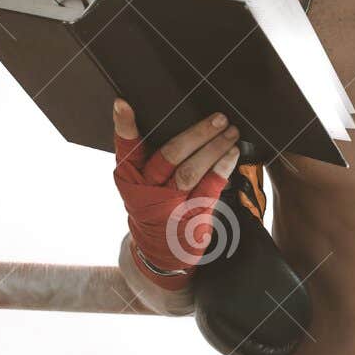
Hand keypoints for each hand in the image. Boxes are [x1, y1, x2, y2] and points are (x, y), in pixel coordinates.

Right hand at [112, 99, 240, 289]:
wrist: (159, 250)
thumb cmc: (153, 203)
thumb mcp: (142, 182)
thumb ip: (151, 155)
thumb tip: (186, 120)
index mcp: (129, 175)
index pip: (126, 147)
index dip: (124, 125)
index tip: (123, 104)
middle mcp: (145, 189)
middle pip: (170, 155)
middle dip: (197, 134)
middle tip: (218, 118)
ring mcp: (167, 204)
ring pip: (191, 171)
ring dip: (214, 148)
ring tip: (231, 132)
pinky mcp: (189, 216)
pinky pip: (208, 188)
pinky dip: (222, 168)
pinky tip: (232, 154)